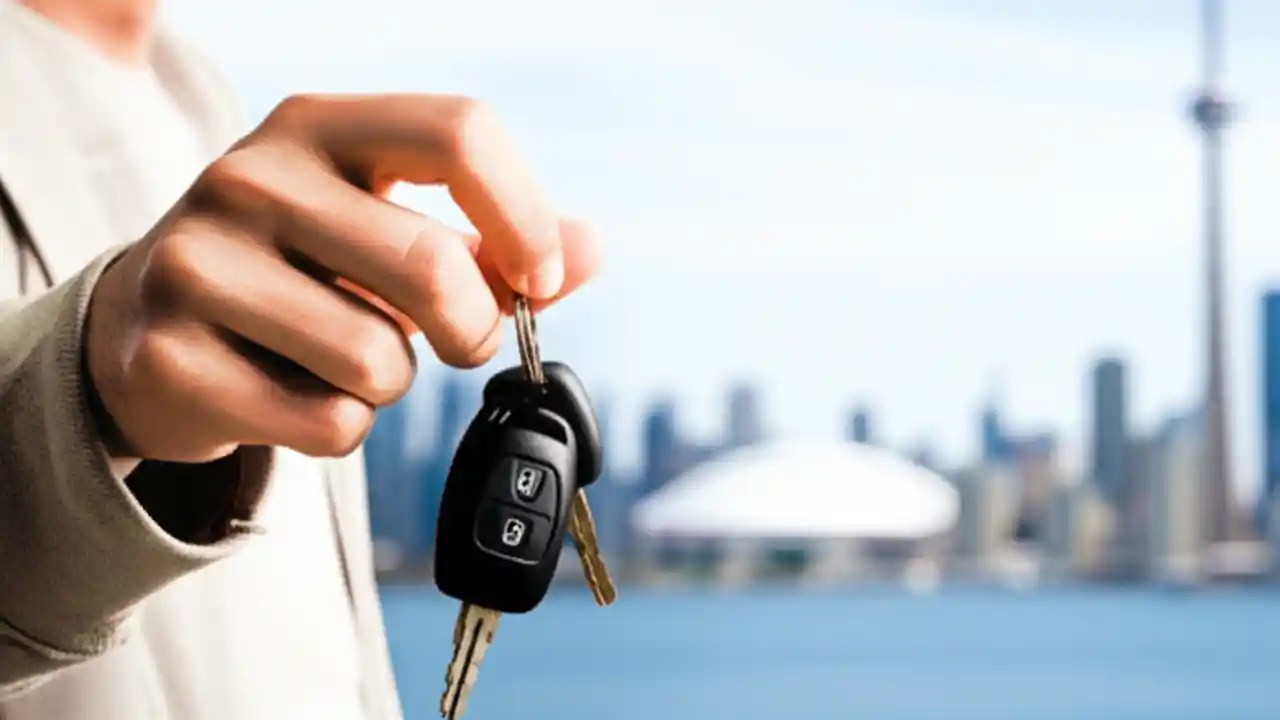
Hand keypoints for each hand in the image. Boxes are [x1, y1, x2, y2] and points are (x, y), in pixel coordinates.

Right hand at [85, 94, 599, 462]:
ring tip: (337, 356)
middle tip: (455, 341)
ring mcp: (197, 265)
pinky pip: (327, 423)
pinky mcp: (170, 357)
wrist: (144, 327)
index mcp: (318, 126)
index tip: (543, 279)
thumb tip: (588, 250)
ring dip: (390, 383)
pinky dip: (337, 428)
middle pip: (433, 268)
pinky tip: (292, 393)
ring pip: (379, 361)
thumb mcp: (384, 227)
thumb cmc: (296, 270)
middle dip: (471, 330)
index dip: (525, 217)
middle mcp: (249, 178)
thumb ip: (492, 239)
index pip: (459, 133)